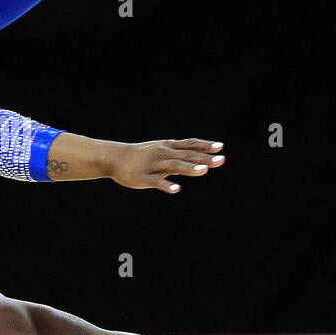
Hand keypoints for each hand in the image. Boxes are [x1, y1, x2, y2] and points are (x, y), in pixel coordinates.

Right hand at [110, 138, 224, 192]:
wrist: (115, 158)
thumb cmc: (142, 156)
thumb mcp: (162, 151)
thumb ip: (180, 156)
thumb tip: (201, 160)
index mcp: (168, 147)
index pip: (190, 144)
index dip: (205, 145)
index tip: (220, 147)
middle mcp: (163, 153)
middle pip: (186, 155)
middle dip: (204, 157)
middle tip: (221, 160)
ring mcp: (153, 165)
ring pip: (173, 165)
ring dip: (189, 168)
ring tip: (203, 170)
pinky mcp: (143, 177)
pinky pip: (157, 181)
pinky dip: (167, 185)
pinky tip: (177, 189)